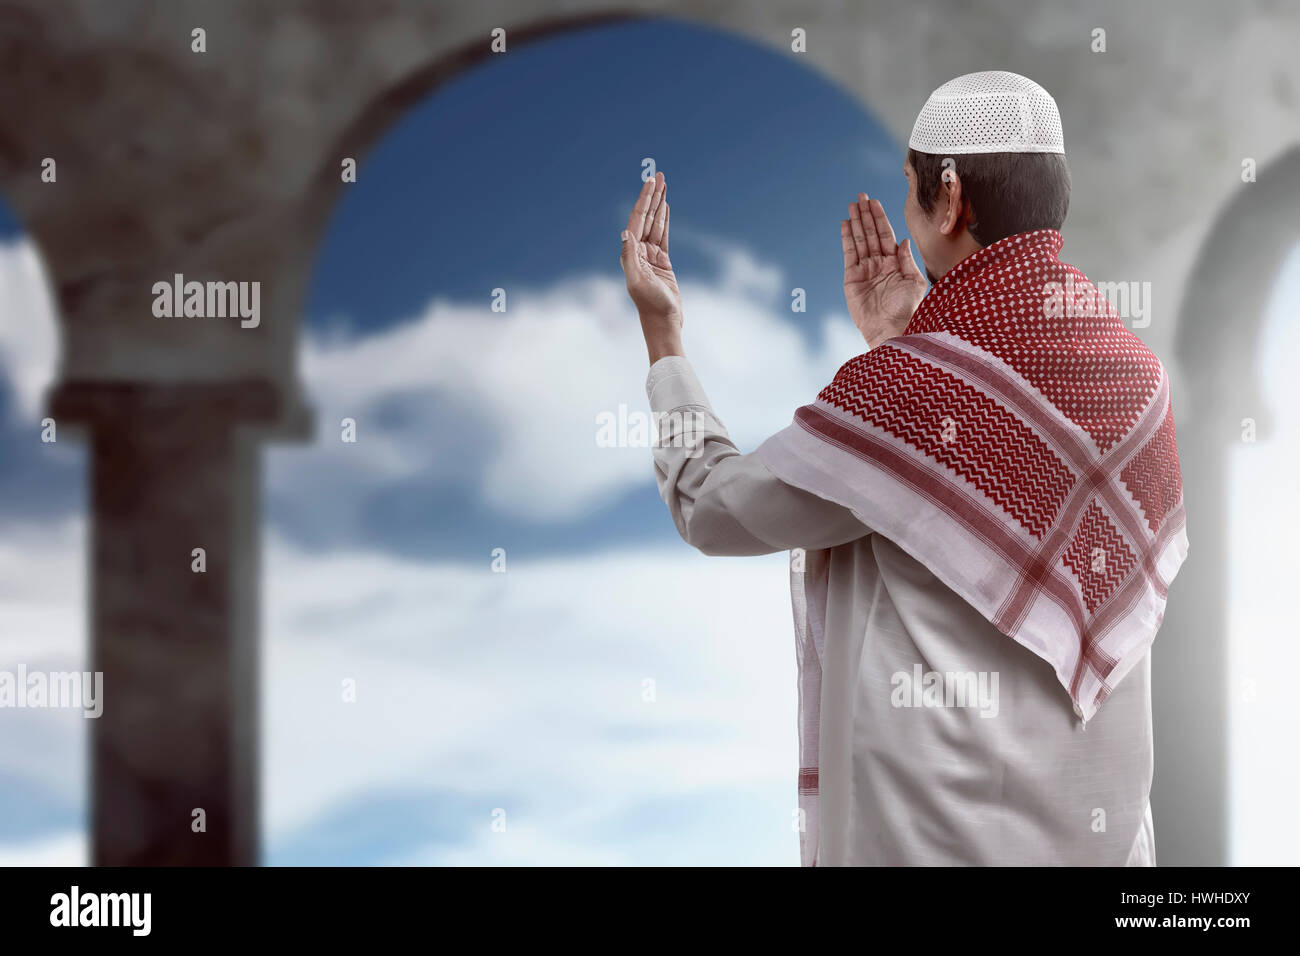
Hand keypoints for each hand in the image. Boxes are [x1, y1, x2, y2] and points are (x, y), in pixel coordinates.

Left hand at [621, 172, 683, 361]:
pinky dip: (665, 221)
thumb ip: (630, 257)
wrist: (663, 322)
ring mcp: (650, 256)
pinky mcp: (662, 262)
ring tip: (664, 185)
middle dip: (652, 196)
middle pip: (646, 217)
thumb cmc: (650, 305)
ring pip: (655, 224)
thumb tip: (626, 233)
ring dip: (659, 204)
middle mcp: (638, 252)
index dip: (644, 200)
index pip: (637, 220)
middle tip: (659, 175)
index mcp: (630, 253)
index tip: (650, 182)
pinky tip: (666, 208)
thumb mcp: (637, 281)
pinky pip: (663, 236)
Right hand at [842, 193, 926, 347]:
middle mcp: (879, 264)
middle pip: (871, 233)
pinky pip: (849, 254)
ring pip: (860, 240)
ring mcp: (864, 270)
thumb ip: (907, 259)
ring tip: (852, 204)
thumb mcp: (914, 281)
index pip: (886, 235)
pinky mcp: (852, 278)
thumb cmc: (907, 310)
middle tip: (861, 196)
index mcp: (895, 263)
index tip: (874, 202)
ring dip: (856, 222)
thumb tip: (902, 240)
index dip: (880, 218)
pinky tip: (846, 224)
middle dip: (866, 214)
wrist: (891, 329)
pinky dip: (847, 238)